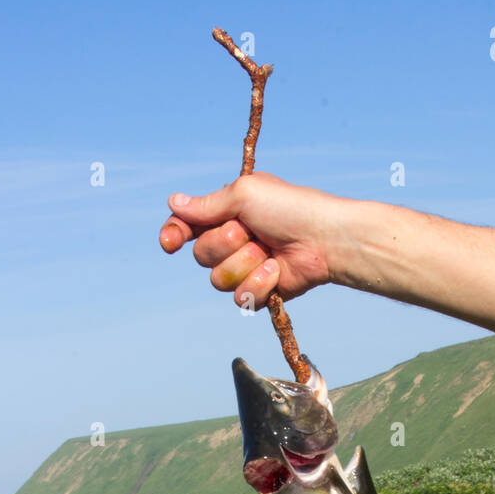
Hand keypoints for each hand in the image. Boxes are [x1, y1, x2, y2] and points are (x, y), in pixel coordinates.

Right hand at [158, 171, 345, 308]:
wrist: (323, 240)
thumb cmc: (290, 208)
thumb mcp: (245, 195)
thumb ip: (207, 204)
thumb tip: (173, 202)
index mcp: (226, 213)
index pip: (186, 226)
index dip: (174, 235)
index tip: (170, 242)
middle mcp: (232, 241)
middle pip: (201, 256)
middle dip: (225, 244)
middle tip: (250, 232)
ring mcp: (244, 268)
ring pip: (218, 280)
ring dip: (245, 264)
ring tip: (269, 252)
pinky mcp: (258, 291)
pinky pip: (240, 298)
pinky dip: (259, 283)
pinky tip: (277, 270)